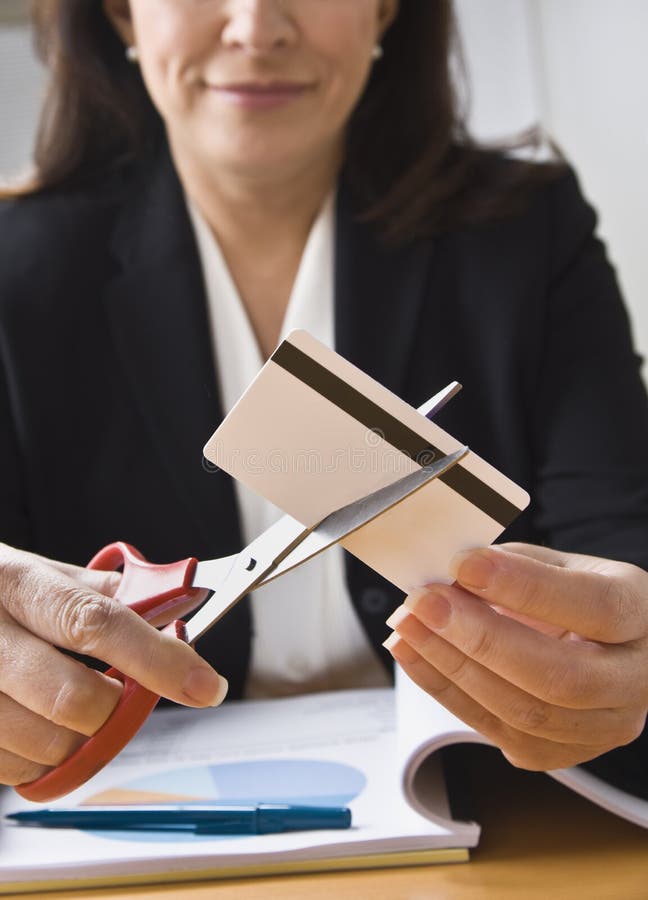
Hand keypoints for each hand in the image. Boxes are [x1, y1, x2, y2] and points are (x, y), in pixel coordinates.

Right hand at [0, 544, 226, 786]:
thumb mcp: (42, 576)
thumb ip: (105, 595)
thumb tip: (178, 608)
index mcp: (17, 582)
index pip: (97, 622)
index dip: (158, 659)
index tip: (205, 685)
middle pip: (71, 697)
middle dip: (113, 711)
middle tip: (118, 697)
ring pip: (42, 744)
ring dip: (78, 742)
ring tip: (75, 713)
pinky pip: (8, 769)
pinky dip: (39, 761)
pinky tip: (36, 729)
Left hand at [383, 543, 647, 769]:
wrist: (604, 649)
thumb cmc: (576, 598)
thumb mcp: (562, 565)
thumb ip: (514, 566)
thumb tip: (452, 573)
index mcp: (640, 617)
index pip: (594, 607)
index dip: (526, 588)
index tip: (465, 565)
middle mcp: (634, 681)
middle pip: (560, 678)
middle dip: (480, 639)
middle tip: (424, 603)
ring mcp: (601, 727)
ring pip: (525, 714)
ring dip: (452, 667)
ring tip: (407, 625)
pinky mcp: (559, 753)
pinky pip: (496, 730)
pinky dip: (445, 690)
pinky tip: (413, 654)